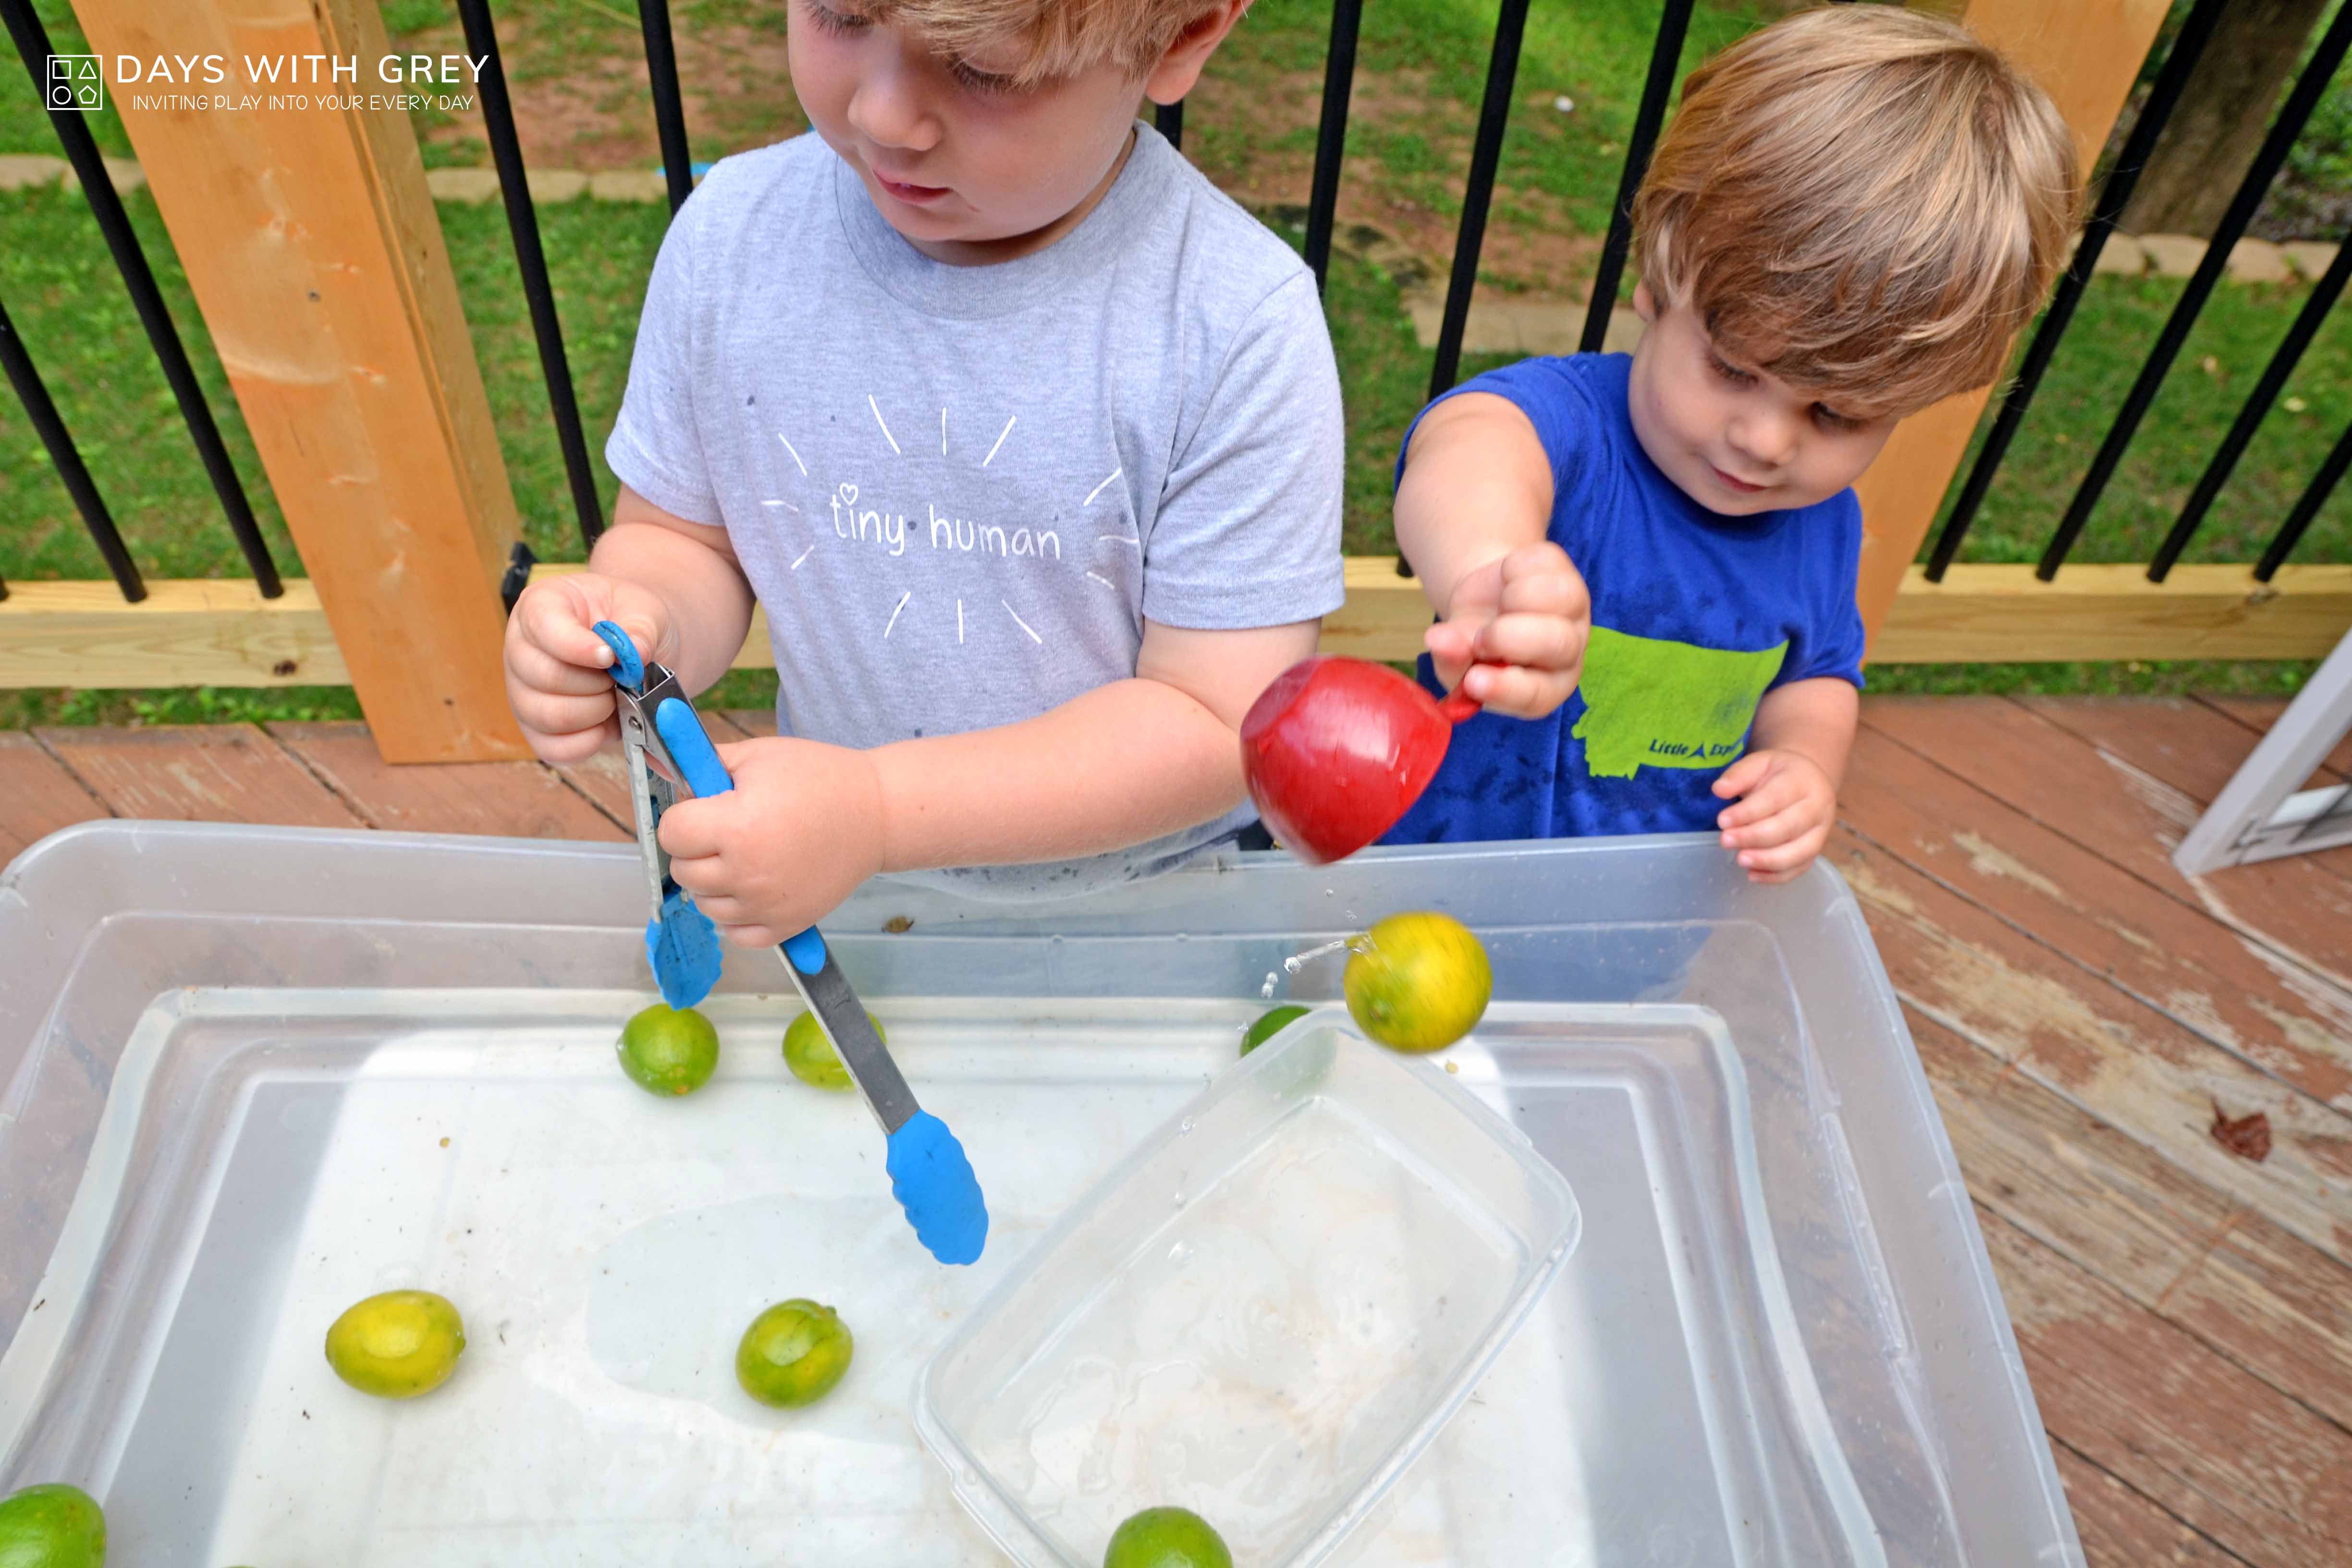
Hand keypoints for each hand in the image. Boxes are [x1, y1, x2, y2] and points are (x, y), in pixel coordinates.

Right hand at [504, 572, 677, 762]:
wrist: (636, 646)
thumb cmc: (630, 621)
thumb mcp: (644, 611)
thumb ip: (641, 630)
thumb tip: (635, 655)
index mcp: (541, 605)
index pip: (543, 626)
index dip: (577, 646)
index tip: (610, 657)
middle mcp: (521, 648)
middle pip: (544, 677)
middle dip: (595, 684)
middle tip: (619, 677)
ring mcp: (522, 691)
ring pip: (546, 716)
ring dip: (593, 713)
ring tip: (614, 696)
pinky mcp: (536, 728)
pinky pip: (551, 748)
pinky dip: (585, 744)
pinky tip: (606, 727)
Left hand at [659, 737, 887, 945]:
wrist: (876, 814)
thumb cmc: (819, 778)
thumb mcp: (759, 756)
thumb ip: (704, 763)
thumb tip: (660, 762)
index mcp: (737, 825)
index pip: (671, 833)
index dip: (683, 817)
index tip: (703, 810)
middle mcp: (747, 872)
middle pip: (684, 871)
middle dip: (695, 849)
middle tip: (725, 832)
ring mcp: (766, 904)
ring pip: (705, 905)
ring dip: (714, 884)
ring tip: (743, 858)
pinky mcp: (787, 925)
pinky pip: (736, 934)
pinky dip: (736, 916)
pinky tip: (752, 889)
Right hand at [1425, 542, 1588, 718]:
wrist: (1485, 605)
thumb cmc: (1473, 648)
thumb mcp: (1456, 663)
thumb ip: (1451, 658)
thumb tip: (1436, 639)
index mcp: (1543, 689)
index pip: (1535, 695)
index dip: (1505, 688)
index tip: (1473, 680)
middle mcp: (1569, 653)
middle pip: (1558, 643)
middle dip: (1509, 636)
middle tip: (1480, 637)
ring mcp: (1575, 609)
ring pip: (1562, 595)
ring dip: (1516, 597)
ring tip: (1500, 605)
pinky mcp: (1565, 571)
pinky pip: (1544, 561)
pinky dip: (1513, 566)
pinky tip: (1506, 581)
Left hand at [1713, 748, 1835, 883]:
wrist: (1809, 781)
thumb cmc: (1779, 773)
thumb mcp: (1759, 763)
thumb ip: (1739, 774)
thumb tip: (1718, 790)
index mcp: (1803, 781)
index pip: (1775, 798)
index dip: (1748, 812)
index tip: (1722, 821)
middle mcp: (1818, 808)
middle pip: (1788, 827)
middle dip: (1753, 837)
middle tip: (1725, 840)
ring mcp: (1820, 832)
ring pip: (1799, 852)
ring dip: (1767, 860)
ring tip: (1740, 860)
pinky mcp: (1816, 851)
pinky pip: (1800, 868)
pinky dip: (1776, 876)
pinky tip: (1752, 875)